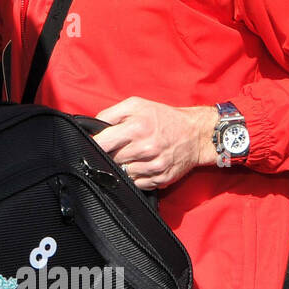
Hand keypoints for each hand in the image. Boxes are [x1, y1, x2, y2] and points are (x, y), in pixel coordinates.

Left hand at [92, 97, 216, 190]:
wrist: (196, 134)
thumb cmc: (163, 118)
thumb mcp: (135, 105)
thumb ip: (109, 114)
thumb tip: (93, 129)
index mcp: (136, 128)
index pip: (101, 143)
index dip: (94, 145)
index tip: (93, 145)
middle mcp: (145, 148)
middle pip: (111, 159)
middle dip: (111, 154)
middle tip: (120, 147)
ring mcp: (154, 166)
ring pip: (122, 173)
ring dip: (123, 166)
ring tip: (132, 155)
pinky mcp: (160, 179)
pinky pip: (136, 183)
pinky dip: (135, 176)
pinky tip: (141, 165)